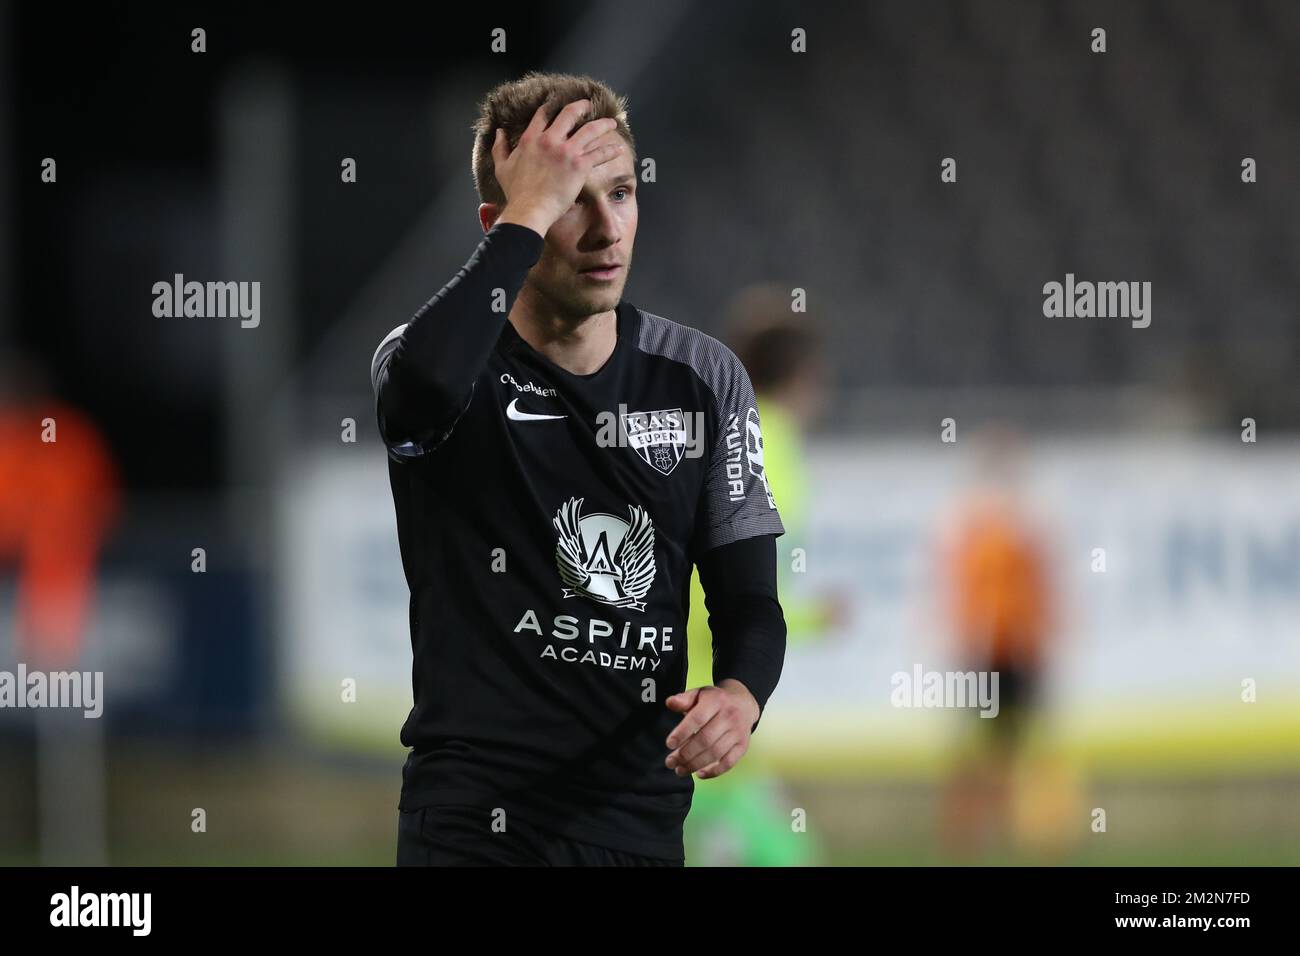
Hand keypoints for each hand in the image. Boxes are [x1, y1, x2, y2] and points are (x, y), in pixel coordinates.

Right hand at [492, 98, 626, 237]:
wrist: (529, 209)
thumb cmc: (516, 192)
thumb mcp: (502, 167)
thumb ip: (500, 147)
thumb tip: (498, 132)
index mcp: (531, 139)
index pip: (544, 115)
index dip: (553, 106)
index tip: (560, 103)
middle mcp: (550, 140)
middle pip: (569, 114)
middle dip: (581, 107)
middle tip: (588, 105)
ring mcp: (566, 151)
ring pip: (590, 130)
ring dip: (603, 124)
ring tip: (611, 123)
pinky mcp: (580, 165)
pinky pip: (599, 154)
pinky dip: (610, 150)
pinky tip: (618, 148)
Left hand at [663, 679, 760, 778]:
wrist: (743, 704)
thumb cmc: (715, 701)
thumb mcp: (699, 694)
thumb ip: (684, 699)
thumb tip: (670, 703)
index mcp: (716, 701)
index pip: (698, 718)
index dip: (683, 732)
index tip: (669, 744)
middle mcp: (729, 716)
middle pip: (706, 739)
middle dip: (685, 754)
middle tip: (670, 762)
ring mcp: (738, 732)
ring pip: (715, 753)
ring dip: (695, 764)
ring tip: (680, 770)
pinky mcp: (742, 746)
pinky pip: (729, 763)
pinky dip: (713, 772)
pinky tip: (699, 774)